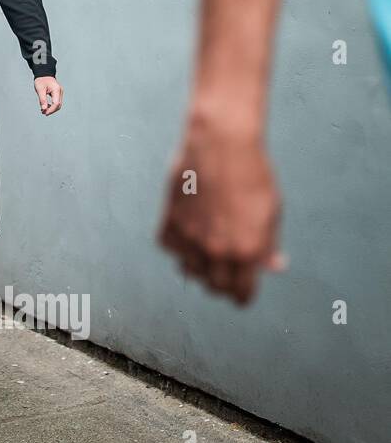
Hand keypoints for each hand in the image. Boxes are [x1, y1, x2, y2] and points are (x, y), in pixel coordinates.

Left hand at [34, 76, 62, 114]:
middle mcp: (60, 91)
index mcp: (56, 90)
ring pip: (58, 104)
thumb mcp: (40, 90)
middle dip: (51, 110)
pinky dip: (52, 105)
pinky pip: (56, 101)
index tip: (44, 113)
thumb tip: (44, 109)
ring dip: (51, 108)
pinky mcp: (58, 93)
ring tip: (43, 110)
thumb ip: (42, 100)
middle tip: (43, 112)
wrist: (43, 73)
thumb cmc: (41, 80)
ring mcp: (60, 92)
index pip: (56, 103)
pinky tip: (46, 106)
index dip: (51, 110)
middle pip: (58, 105)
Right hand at [158, 116, 285, 305]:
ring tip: (206, 255)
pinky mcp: (170, 221)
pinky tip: (189, 234)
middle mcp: (216, 250)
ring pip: (189, 271)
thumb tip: (273, 267)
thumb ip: (268, 244)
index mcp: (247, 251)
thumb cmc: (253, 175)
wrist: (221, 144)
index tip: (241, 296)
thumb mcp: (271, 212)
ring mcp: (190, 237)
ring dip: (199, 268)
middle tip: (225, 277)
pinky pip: (170, 248)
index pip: (241, 293)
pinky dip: (178, 246)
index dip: (242, 297)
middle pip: (214, 287)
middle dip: (221, 286)